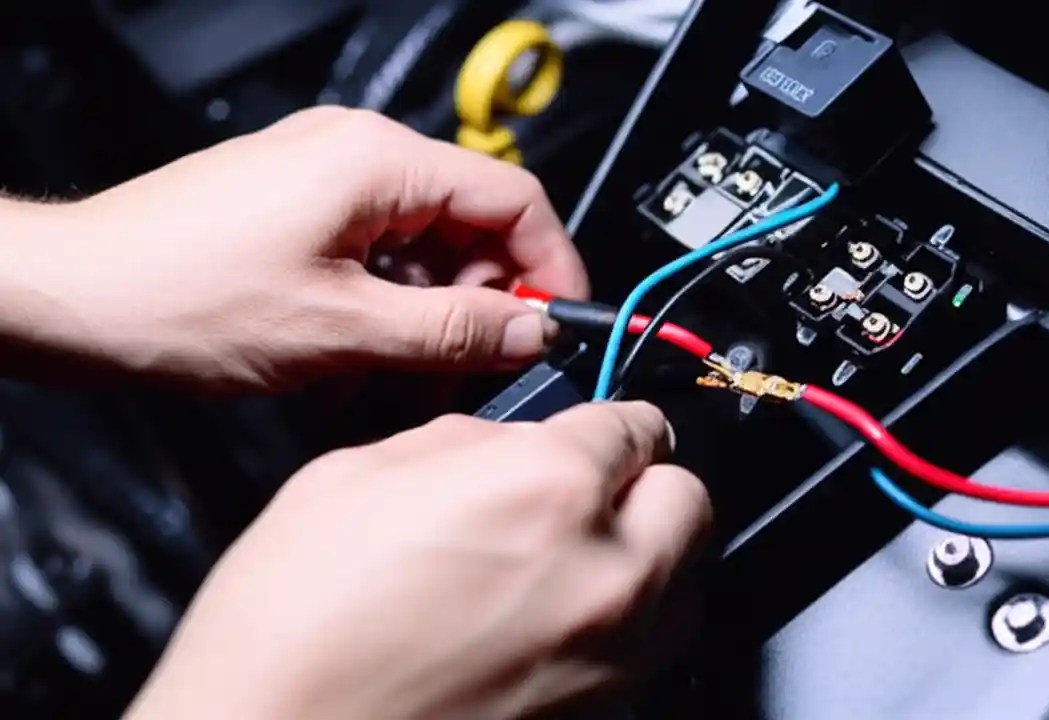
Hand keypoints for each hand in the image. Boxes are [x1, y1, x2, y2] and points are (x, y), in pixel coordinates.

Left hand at [0, 107, 587, 390]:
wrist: (71, 299)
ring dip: (429, 318)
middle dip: (484, 303)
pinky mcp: (298, 214)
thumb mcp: (342, 331)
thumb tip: (532, 331)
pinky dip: (384, 311)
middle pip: (471, 226)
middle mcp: (355, 157)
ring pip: (423, 250)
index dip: (551, 265)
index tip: (561, 324)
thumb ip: (454, 331)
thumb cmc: (176, 295)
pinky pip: (375, 258)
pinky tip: (360, 362)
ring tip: (402, 377)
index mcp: (377, 161)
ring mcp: (323, 183)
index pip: (515, 197)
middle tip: (477, 368)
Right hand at [126, 401, 710, 719]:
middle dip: (649, 480)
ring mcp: (611, 657)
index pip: (635, 424)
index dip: (611, 419)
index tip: (601, 430)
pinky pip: (648, 648)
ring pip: (687, 581)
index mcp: (545, 488)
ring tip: (585, 554)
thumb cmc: (291, 630)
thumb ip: (465, 444)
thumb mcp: (358, 476)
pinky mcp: (600, 714)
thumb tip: (511, 443)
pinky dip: (625, 621)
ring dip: (651, 553)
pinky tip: (559, 617)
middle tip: (598, 485)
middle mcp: (602, 574)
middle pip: (690, 499)